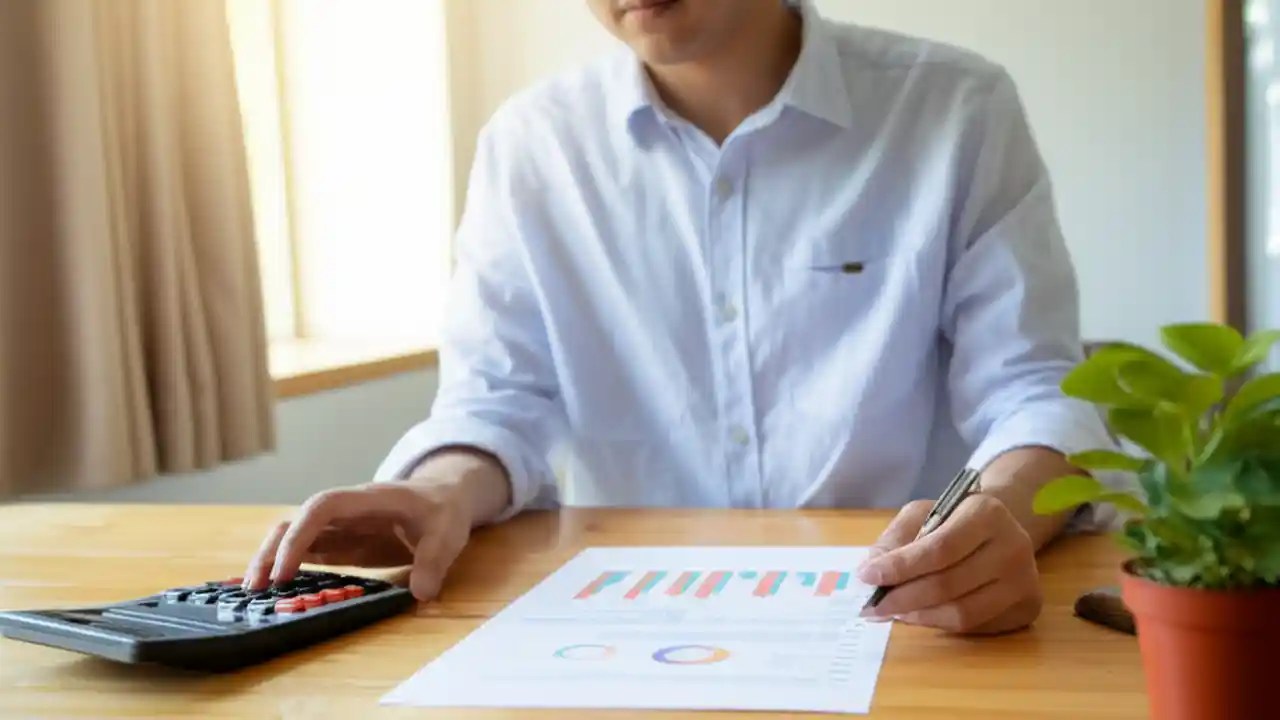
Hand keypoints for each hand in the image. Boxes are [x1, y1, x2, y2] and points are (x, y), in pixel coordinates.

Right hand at [243, 480, 472, 601]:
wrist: (445, 497)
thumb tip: (421, 594)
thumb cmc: (443, 509)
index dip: (299, 535)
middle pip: (296, 521)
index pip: (321, 507)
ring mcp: (342, 527)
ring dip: (273, 559)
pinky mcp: (343, 543)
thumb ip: (435, 560)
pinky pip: (309, 552)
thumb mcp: (449, 533)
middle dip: (273, 550)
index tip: (285, 570)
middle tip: (256, 587)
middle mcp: (347, 511)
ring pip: (296, 536)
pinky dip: (289, 567)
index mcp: (368, 500)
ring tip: (255, 591)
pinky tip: (275, 590)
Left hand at [857, 495, 1042, 633]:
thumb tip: (871, 573)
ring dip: (918, 617)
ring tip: (893, 612)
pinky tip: (921, 614)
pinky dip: (940, 624)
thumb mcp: (923, 514)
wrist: (1001, 531)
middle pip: (948, 585)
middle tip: (871, 607)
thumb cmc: (954, 520)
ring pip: (961, 613)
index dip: (900, 567)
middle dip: (902, 599)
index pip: (939, 549)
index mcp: (986, 512)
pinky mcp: (1028, 607)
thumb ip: (895, 540)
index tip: (867, 577)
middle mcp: (1013, 546)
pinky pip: (975, 627)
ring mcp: (1025, 581)